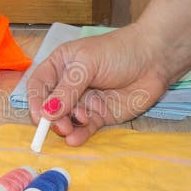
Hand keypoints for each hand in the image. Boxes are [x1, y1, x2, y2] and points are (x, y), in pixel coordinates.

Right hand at [27, 23, 169, 145]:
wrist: (155, 59)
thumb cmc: (118, 51)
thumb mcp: (88, 64)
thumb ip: (68, 88)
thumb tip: (47, 112)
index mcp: (60, 65)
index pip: (38, 85)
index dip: (35, 101)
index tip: (38, 116)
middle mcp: (69, 85)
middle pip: (50, 106)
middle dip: (52, 118)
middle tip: (59, 126)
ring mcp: (84, 101)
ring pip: (66, 120)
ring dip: (65, 127)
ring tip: (71, 128)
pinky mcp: (100, 116)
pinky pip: (85, 129)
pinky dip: (79, 135)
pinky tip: (76, 139)